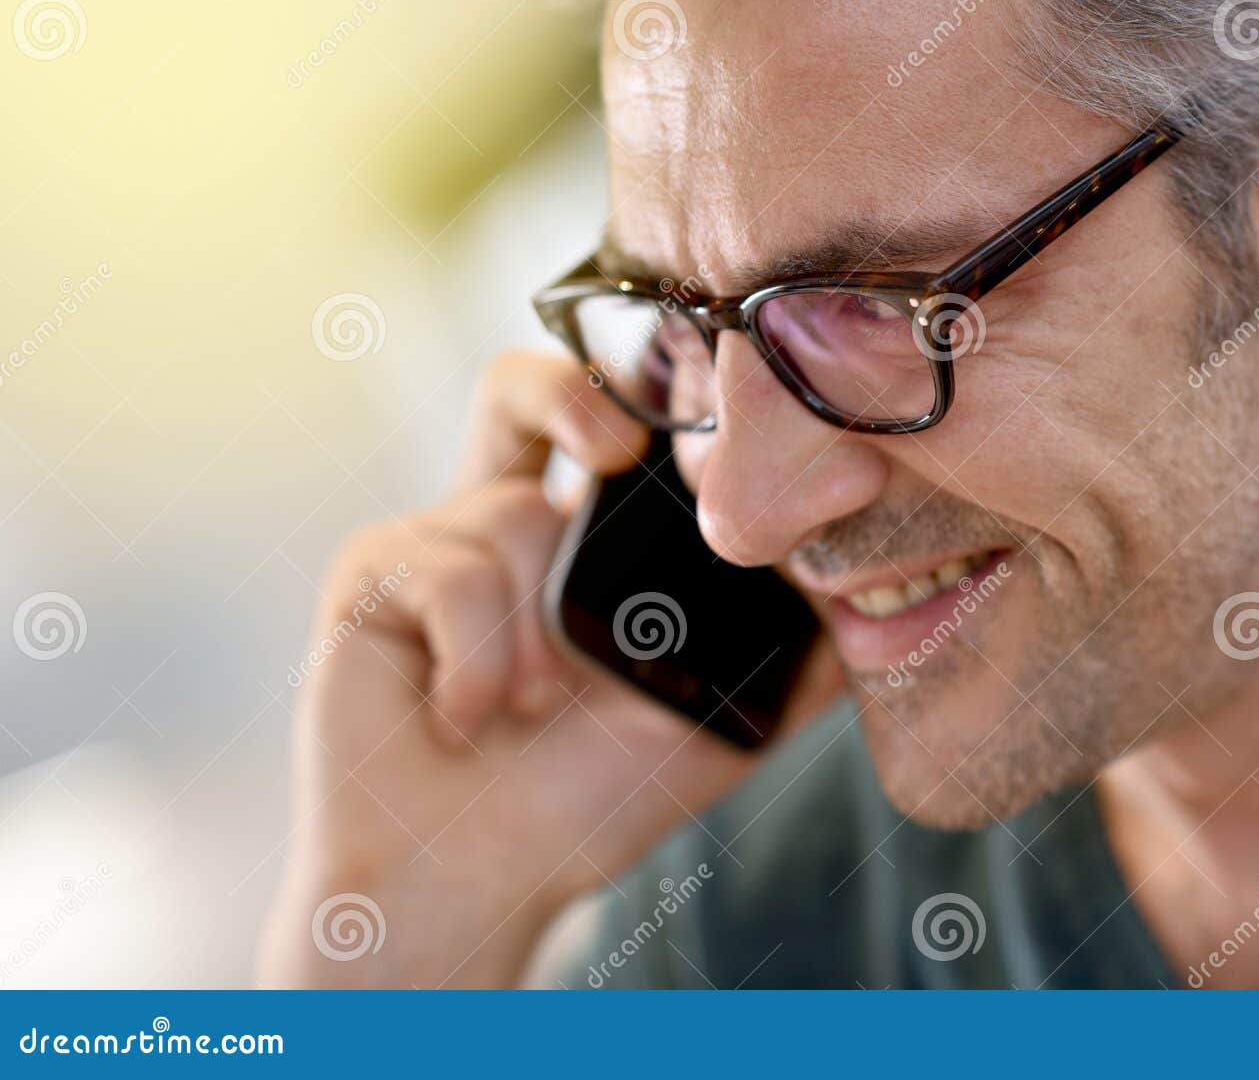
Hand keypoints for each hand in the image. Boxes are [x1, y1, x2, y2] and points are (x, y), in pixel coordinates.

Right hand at [257, 351, 840, 986]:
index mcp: (587, 545)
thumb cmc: (588, 798)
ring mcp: (437, 544)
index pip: (613, 428)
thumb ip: (796, 654)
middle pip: (524, 388)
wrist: (472, 876)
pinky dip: (478, 660)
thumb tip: (879, 598)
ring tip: (534, 706)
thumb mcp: (721, 719)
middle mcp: (508, 523)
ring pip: (512, 515)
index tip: (702, 423)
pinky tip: (466, 719)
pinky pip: (450, 574)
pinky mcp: (374, 575)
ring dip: (538, 633)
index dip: (644, 397)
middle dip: (571, 392)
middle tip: (618, 444)